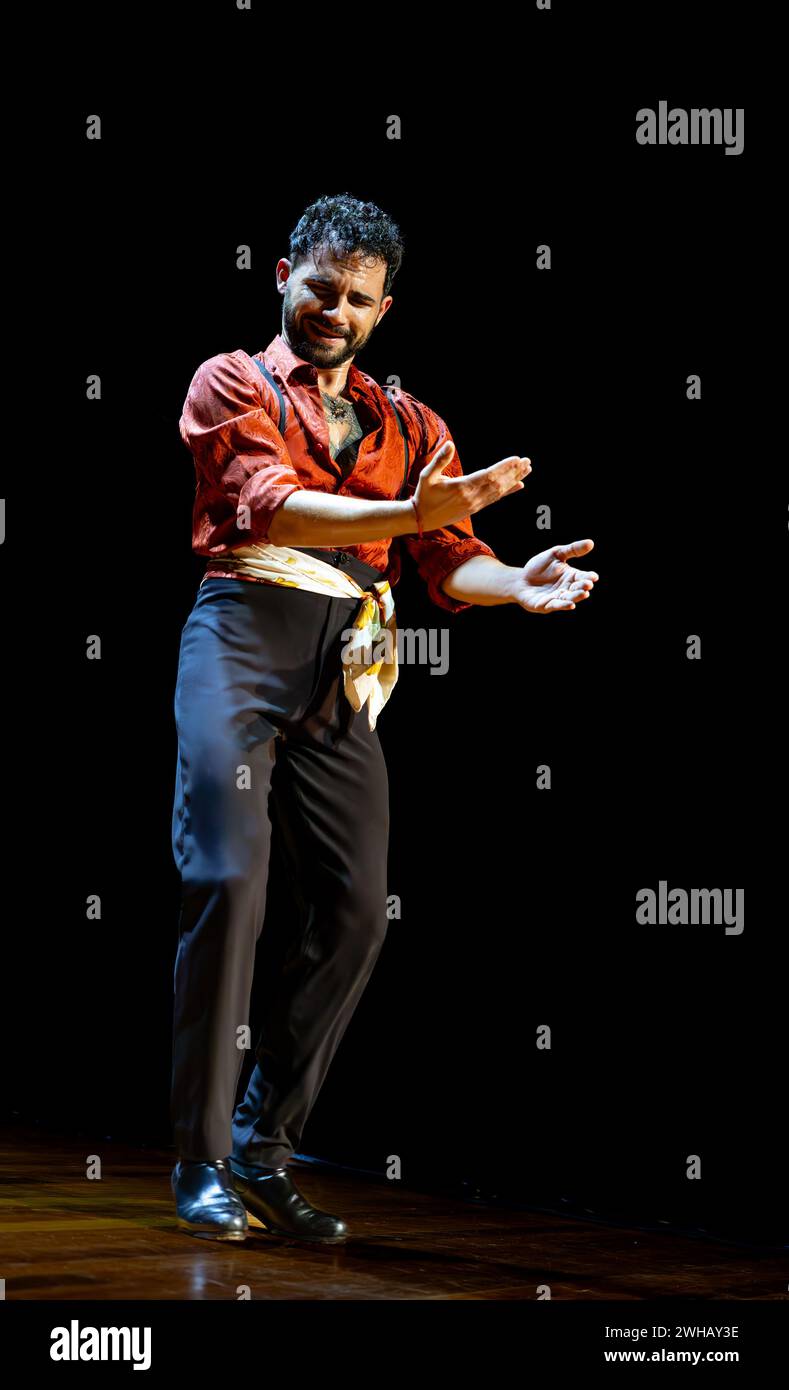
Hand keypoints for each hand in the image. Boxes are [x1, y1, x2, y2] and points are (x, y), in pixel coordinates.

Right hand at [412, 440, 530, 532]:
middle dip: (514, 471)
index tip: (516, 459)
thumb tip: (450, 443)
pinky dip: (508, 491)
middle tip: (528, 461)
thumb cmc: (424, 495)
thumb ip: (440, 460)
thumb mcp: (427, 475)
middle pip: (498, 483)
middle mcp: (472, 497)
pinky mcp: (475, 508)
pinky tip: (519, 485)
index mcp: (462, 487)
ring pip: (499, 491)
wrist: (421, 519)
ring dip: (514, 479)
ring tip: (527, 469)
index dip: (503, 467)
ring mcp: (475, 504)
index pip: (488, 476)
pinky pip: (495, 499)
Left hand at [510, 539, 599, 613]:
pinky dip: (563, 606)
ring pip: (569, 599)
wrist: (520, 578)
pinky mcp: (545, 606)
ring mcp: (556, 598)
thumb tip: (591, 543)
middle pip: (577, 589)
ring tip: (583, 594)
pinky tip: (571, 605)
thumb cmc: (539, 567)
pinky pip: (555, 606)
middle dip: (583, 587)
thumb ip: (572, 550)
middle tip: (588, 585)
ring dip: (576, 597)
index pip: (583, 577)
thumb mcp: (556, 554)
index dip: (589, 577)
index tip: (594, 576)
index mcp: (571, 577)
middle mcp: (566, 589)